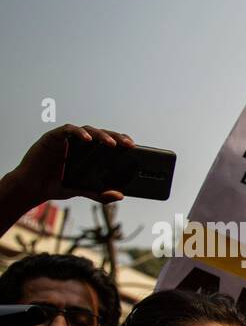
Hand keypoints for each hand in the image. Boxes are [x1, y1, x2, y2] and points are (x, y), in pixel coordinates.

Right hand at [3, 124, 135, 208]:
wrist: (32, 187)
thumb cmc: (57, 185)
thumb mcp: (81, 190)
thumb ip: (99, 193)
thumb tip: (120, 195)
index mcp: (86, 153)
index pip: (106, 142)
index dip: (120, 141)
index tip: (133, 146)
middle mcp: (77, 143)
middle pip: (100, 134)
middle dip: (115, 137)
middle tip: (128, 144)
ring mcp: (65, 139)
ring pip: (86, 130)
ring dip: (100, 135)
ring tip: (111, 143)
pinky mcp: (52, 137)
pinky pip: (67, 130)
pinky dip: (78, 132)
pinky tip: (88, 139)